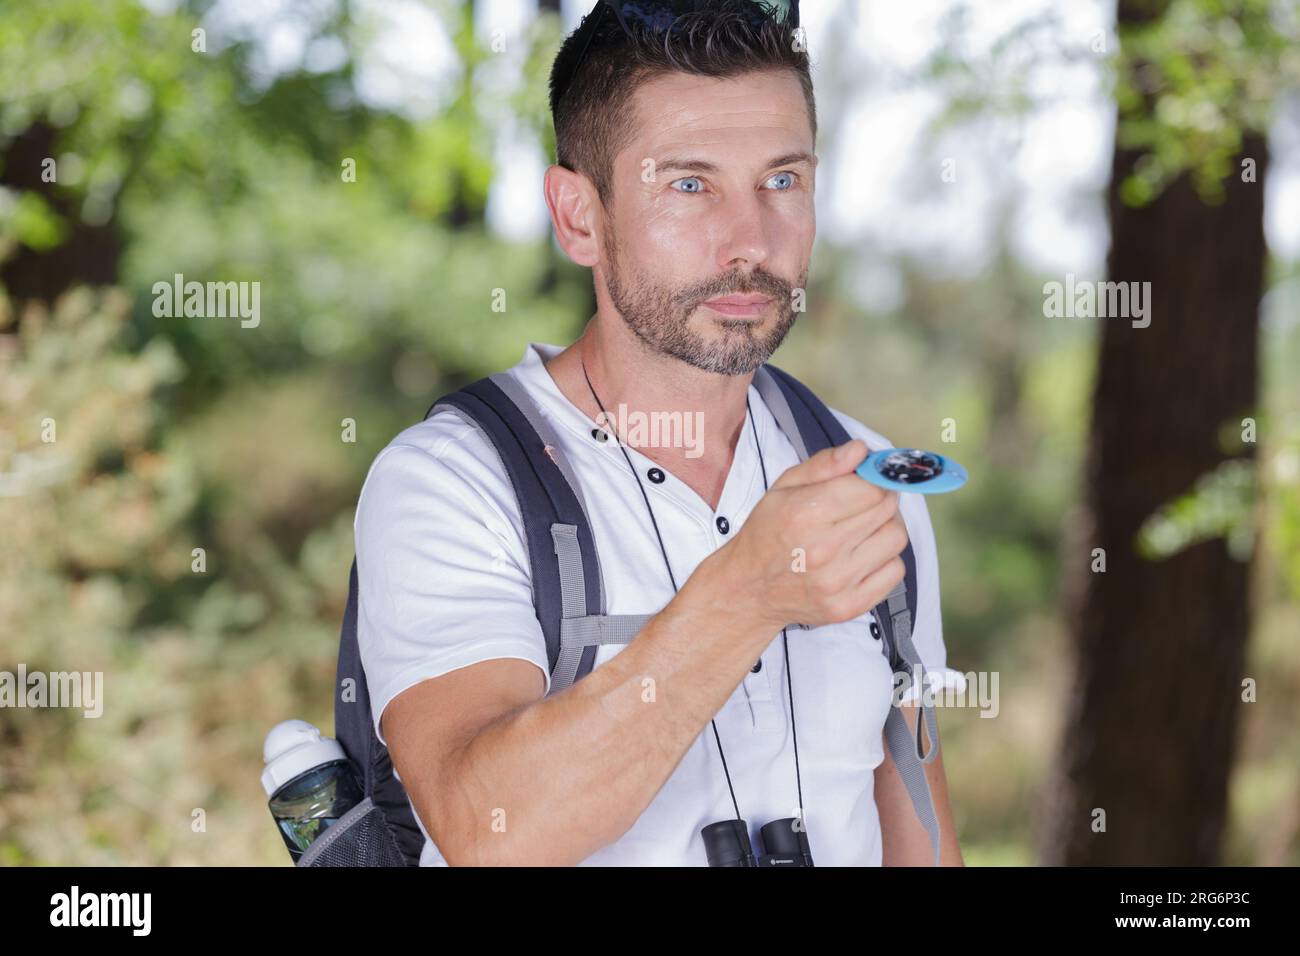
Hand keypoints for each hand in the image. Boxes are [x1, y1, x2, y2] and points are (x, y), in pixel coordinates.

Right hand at [708, 439, 907, 630]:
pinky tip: (864, 555)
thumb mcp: (783, 488)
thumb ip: (824, 465)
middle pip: (886, 509)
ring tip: (864, 529)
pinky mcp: (849, 605)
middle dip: (880, 499)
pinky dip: (886, 559)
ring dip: (886, 527)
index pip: (869, 487)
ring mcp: (838, 581)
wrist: (749, 589)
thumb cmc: (766, 534)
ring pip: (896, 538)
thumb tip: (861, 451)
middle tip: (864, 503)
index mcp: (805, 513)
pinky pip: (895, 572)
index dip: (872, 479)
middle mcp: (823, 549)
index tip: (865, 482)